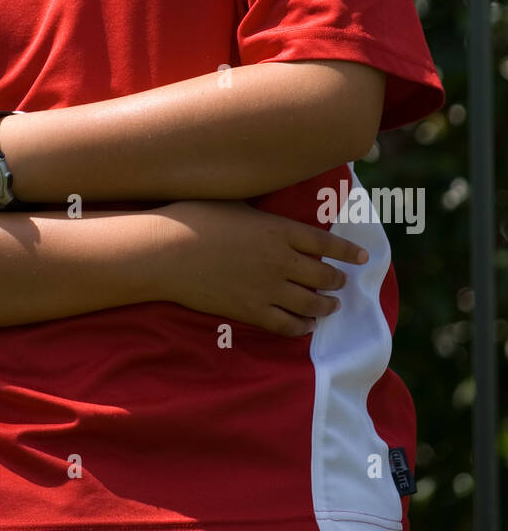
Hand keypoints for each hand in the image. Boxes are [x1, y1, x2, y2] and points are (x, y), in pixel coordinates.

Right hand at [154, 199, 368, 337]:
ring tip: (331, 307)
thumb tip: (273, 214)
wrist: (168, 252)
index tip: (362, 257)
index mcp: (280, 229)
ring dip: (326, 306)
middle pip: (324, 275)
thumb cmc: (196, 218)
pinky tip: (306, 326)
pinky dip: (302, 327)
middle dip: (337, 280)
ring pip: (312, 303)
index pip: (327, 243)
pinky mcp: (251, 310)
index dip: (348, 251)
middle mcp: (282, 259)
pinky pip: (287, 325)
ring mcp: (268, 288)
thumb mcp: (236, 203)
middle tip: (341, 282)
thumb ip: (262, 213)